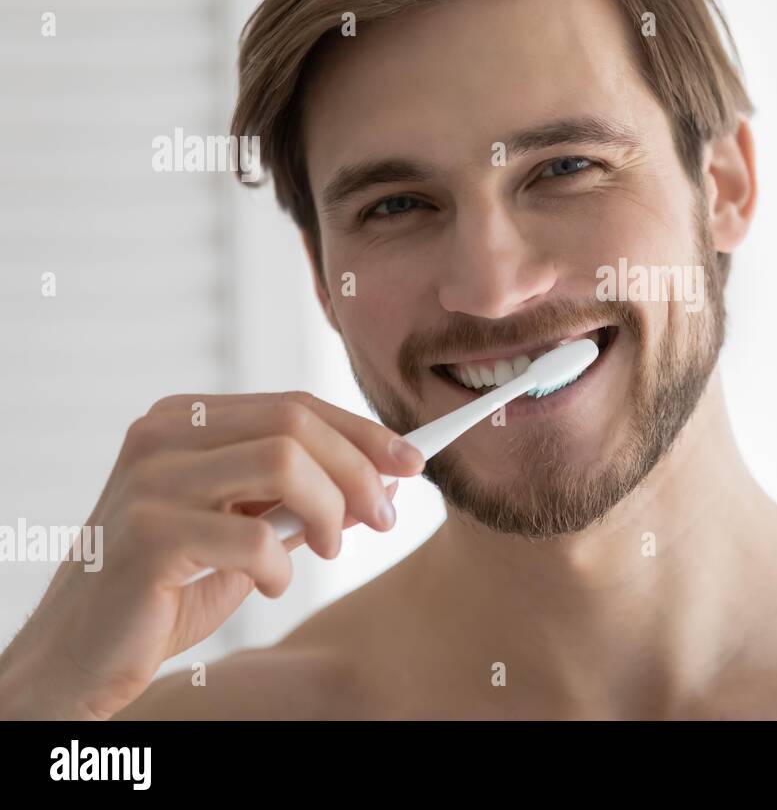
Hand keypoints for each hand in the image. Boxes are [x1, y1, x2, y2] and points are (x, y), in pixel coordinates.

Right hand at [0, 391, 425, 718]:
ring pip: (283, 462)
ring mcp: (149, 481)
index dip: (362, 431)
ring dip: (329, 510)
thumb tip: (381, 478)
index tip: (412, 461)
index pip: (294, 404)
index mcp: (182, 420)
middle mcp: (160, 436)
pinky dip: (282, 566)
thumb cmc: (165, 589)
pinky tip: (269, 585)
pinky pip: (253, 535)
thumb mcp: (242, 530)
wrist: (80, 656)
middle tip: (386, 515)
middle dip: (358, 468)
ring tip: (329, 548)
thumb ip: (297, 498)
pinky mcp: (148, 536)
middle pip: (295, 422)